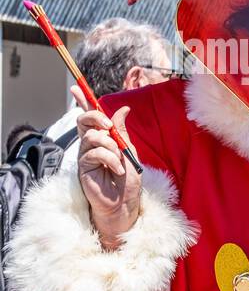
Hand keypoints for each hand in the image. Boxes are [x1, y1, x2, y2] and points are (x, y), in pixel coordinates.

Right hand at [72, 85, 140, 248]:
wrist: (125, 202)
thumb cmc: (128, 179)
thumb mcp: (129, 150)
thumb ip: (122, 131)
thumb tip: (123, 109)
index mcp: (102, 138)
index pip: (90, 117)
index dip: (83, 102)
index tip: (77, 88)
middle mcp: (90, 145)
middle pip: (84, 122)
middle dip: (96, 118)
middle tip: (109, 126)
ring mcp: (85, 155)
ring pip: (91, 137)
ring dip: (110, 145)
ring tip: (119, 158)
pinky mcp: (83, 168)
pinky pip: (93, 154)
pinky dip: (110, 159)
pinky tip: (117, 169)